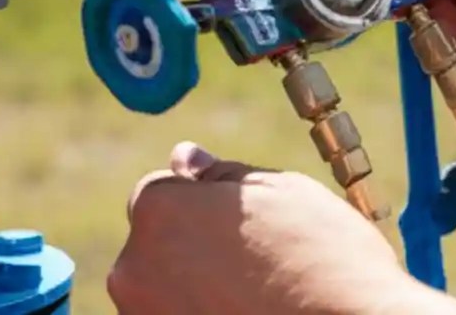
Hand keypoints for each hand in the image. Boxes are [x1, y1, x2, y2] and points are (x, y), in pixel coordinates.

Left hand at [108, 142, 447, 313]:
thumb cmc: (323, 260)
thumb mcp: (283, 192)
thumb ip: (222, 174)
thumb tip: (185, 156)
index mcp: (158, 209)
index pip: (160, 193)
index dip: (204, 203)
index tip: (245, 225)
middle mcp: (133, 268)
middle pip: (157, 245)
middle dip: (196, 248)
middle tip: (257, 261)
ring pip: (165, 290)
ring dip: (197, 288)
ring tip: (257, 294)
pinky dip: (204, 313)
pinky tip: (249, 312)